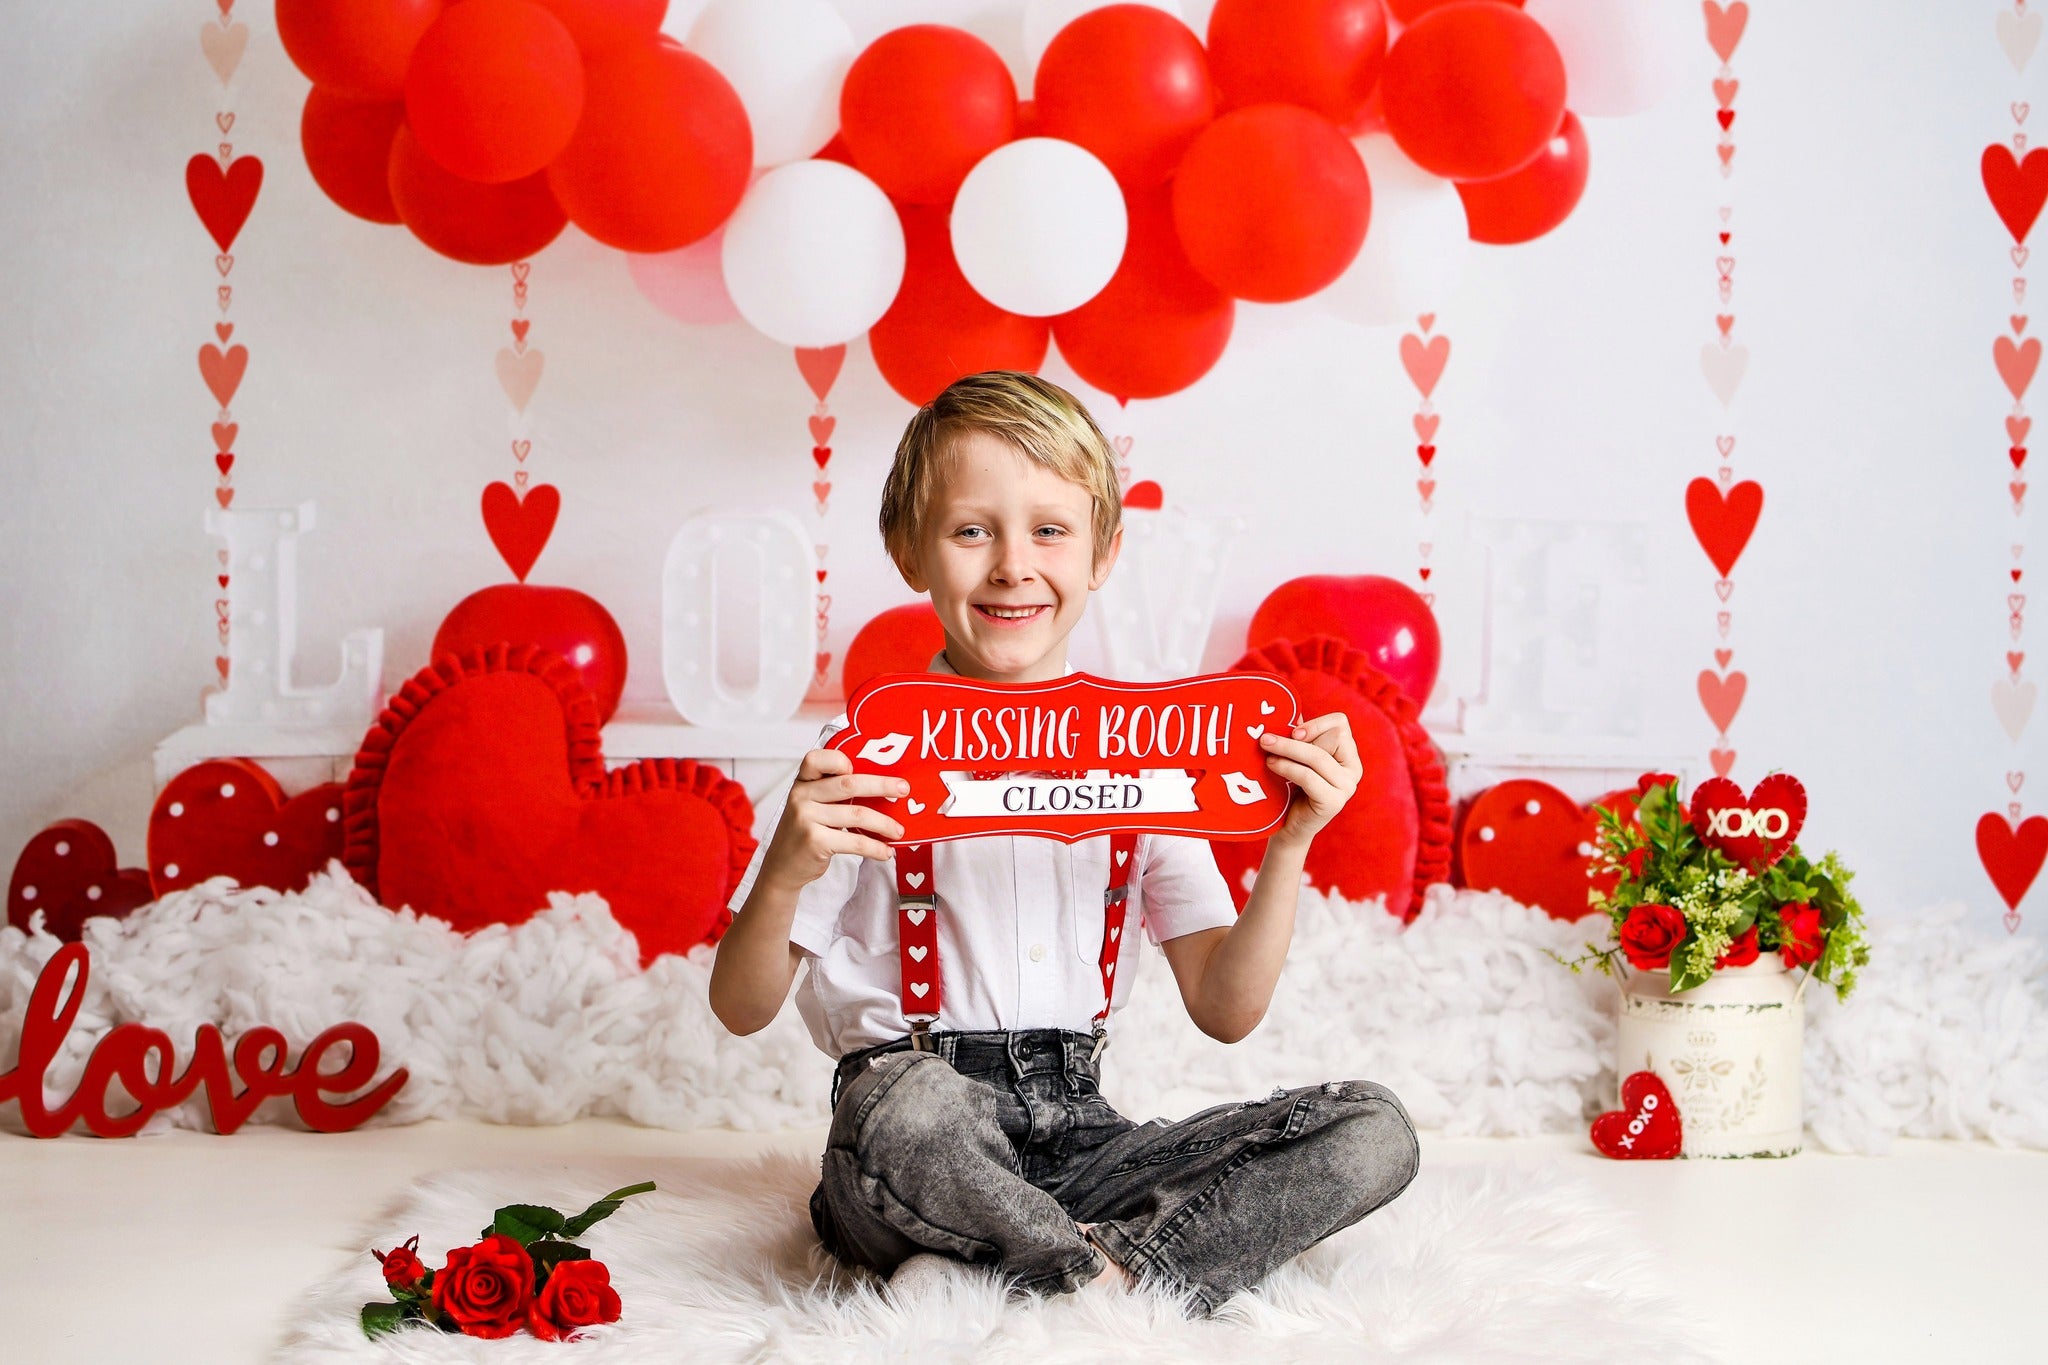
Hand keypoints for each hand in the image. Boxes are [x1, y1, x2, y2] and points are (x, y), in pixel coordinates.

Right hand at [759, 747, 909, 890]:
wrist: (782, 868)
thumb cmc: (806, 832)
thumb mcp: (811, 805)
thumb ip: (833, 792)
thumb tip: (884, 785)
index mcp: (802, 782)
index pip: (816, 759)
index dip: (839, 760)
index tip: (861, 766)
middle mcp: (801, 796)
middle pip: (848, 783)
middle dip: (882, 785)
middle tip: (904, 790)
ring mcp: (805, 818)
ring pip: (857, 814)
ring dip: (884, 823)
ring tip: (899, 830)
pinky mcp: (815, 841)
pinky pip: (854, 841)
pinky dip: (875, 847)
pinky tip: (886, 851)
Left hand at [1257, 712, 1360, 847]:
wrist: (1287, 827)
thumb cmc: (1290, 787)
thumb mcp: (1297, 757)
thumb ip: (1298, 736)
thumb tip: (1284, 708)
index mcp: (1349, 755)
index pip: (1341, 724)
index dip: (1316, 724)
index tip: (1293, 732)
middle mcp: (1354, 770)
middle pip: (1330, 738)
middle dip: (1295, 739)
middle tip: (1266, 740)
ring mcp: (1347, 787)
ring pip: (1318, 756)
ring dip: (1287, 750)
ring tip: (1266, 751)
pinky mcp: (1333, 802)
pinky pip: (1309, 776)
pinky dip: (1288, 767)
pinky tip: (1272, 765)